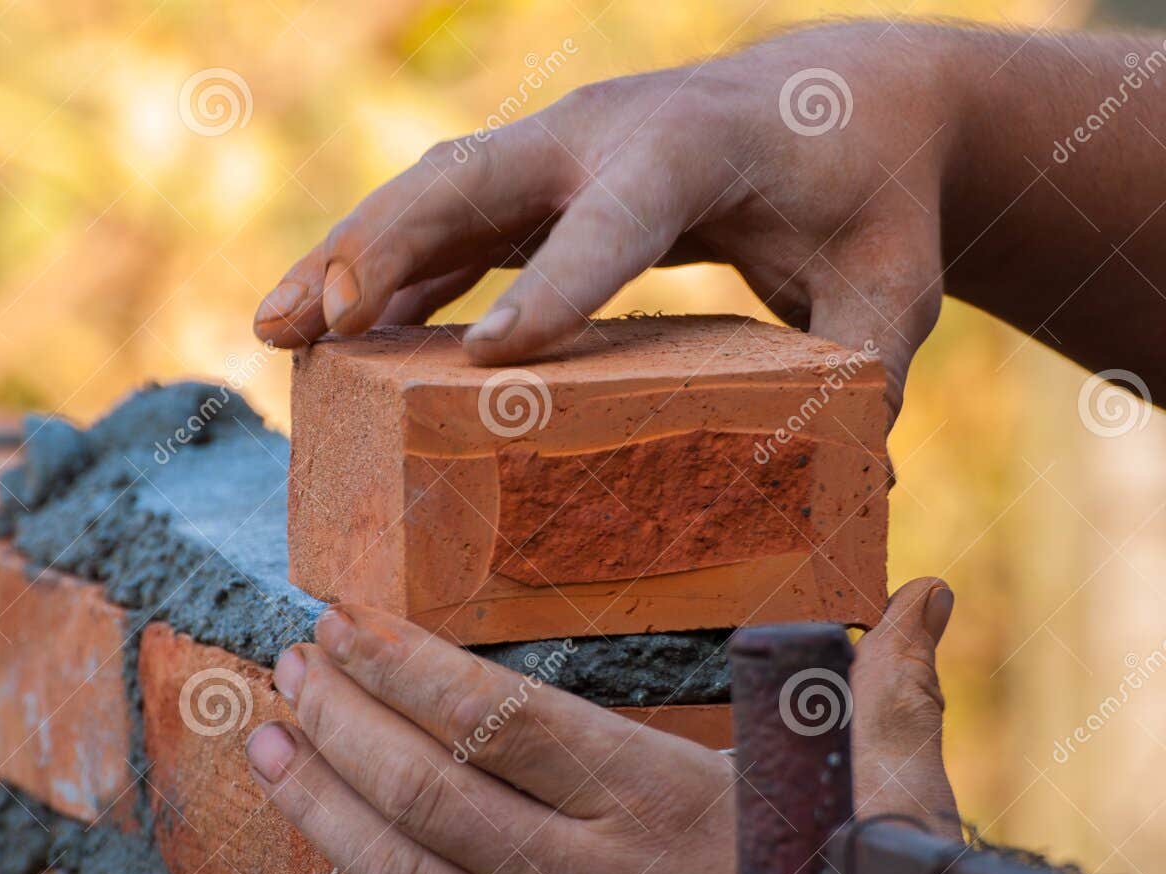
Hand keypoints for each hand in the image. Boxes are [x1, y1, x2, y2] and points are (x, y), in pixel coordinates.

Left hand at [244, 578, 959, 873]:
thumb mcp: (897, 806)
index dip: (406, 662)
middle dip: (341, 720)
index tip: (341, 619)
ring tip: (264, 743)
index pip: (502, 716)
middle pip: (431, 788)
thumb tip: (930, 595)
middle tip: (282, 670)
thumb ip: (892, 697)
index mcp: (666, 804)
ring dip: (321, 809)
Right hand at [253, 23, 957, 417]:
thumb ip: (867, 365)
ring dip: (347, 257)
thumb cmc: (867, 193)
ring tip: (275, 333)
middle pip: (474, 180)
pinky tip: (327, 334)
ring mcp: (558, 150)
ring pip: (430, 195)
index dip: (553, 285)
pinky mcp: (536, 184)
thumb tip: (844, 481)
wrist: (842, 97)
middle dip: (386, 248)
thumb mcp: (893, 280)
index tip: (491, 358)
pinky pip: (442, 223)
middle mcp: (605, 132)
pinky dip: (381, 272)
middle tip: (318, 321)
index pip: (615, 217)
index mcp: (696, 146)